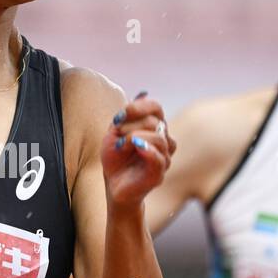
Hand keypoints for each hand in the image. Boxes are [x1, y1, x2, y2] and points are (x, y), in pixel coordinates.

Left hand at [102, 91, 175, 208]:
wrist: (114, 184)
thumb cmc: (116, 158)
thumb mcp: (115, 133)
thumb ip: (126, 116)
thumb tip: (143, 93)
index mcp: (154, 128)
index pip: (156, 108)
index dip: (139, 107)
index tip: (120, 115)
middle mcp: (163, 140)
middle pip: (155, 122)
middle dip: (131, 125)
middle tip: (116, 134)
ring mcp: (164, 157)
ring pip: (158, 138)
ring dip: (134, 137)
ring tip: (120, 146)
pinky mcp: (159, 173)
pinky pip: (159, 157)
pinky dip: (147, 149)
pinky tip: (136, 147)